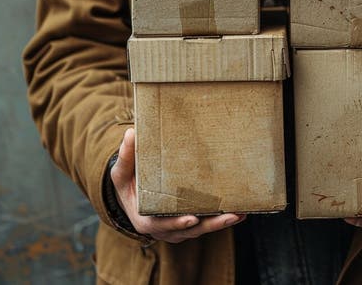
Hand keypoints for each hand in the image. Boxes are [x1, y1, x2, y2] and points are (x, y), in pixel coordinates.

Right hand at [110, 128, 245, 242]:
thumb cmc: (127, 183)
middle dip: (211, 224)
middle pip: (189, 229)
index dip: (177, 222)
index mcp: (145, 219)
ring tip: (240, 213)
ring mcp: (176, 229)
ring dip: (220, 223)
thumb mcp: (121, 172)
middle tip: (230, 215)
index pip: (162, 224)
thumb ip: (127, 155)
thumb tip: (131, 132)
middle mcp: (163, 229)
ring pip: (201, 229)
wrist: (131, 196)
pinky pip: (205, 225)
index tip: (192, 218)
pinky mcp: (187, 225)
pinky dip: (220, 220)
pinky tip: (238, 212)